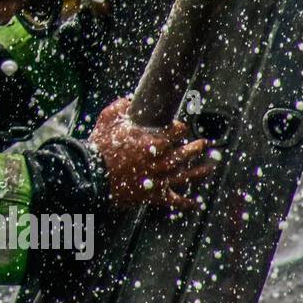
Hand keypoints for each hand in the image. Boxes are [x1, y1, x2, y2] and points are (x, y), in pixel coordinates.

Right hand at [88, 96, 215, 209]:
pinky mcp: (153, 195)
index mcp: (154, 141)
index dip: (180, 128)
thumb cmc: (99, 147)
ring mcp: (159, 179)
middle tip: (202, 144)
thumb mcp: (107, 119)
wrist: (92, 175)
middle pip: (187, 152)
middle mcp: (162, 160)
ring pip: (186, 175)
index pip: (177, 132)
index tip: (181, 127)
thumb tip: (128, 100)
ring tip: (210, 167)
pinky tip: (194, 202)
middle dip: (196, 147)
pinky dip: (185, 203)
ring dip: (200, 171)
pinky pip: (174, 200)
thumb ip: (120, 107)